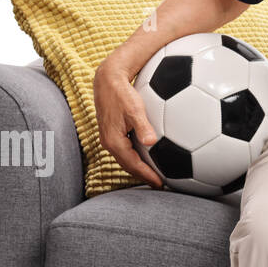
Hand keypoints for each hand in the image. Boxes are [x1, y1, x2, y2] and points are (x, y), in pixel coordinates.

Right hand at [93, 61, 163, 188]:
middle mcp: (109, 142)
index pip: (132, 164)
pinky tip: (148, 157)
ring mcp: (109, 138)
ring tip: (154, 175)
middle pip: (127, 165)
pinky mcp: (112, 133)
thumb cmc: (122, 93)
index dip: (146, 175)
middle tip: (159, 184)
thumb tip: (151, 141)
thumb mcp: (134, 108)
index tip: (160, 184)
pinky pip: (125, 151)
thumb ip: (143, 126)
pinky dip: (135, 158)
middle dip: (142, 176)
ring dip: (139, 168)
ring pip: (125, 159)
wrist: (108, 81)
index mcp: (114, 141)